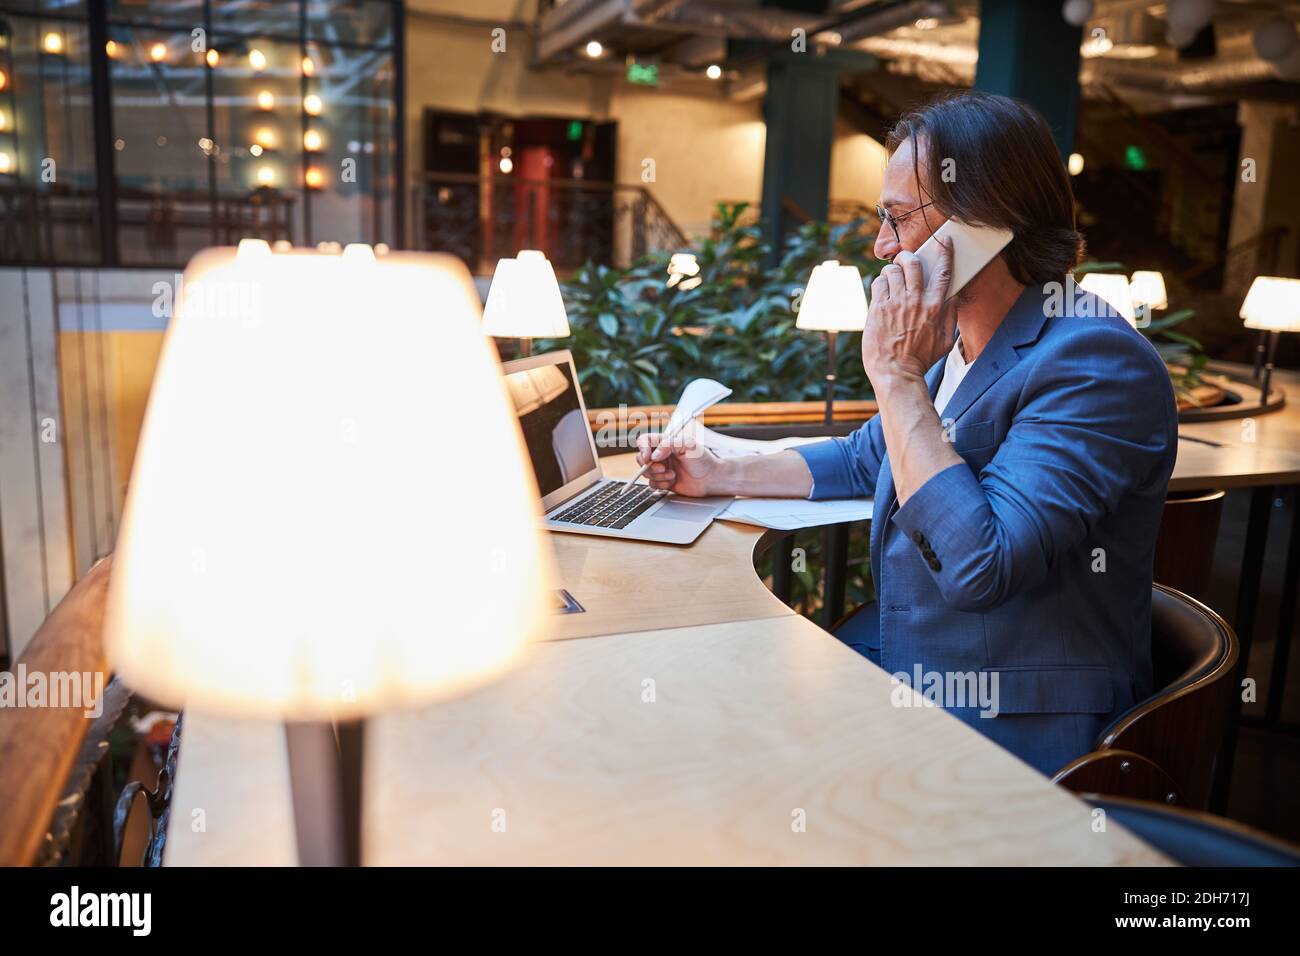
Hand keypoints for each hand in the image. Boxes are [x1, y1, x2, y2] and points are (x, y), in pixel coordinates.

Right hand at [635, 431, 722, 496]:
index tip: (647, 458)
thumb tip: (653, 455)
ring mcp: (662, 468)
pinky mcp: (663, 481)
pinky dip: (660, 485)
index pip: (645, 441)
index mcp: (666, 443)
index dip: (642, 449)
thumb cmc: (704, 460)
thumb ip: (669, 445)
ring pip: (646, 473)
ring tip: (672, 475)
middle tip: (663, 468)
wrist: (712, 479)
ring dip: (658, 476)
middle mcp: (662, 455)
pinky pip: (652, 484)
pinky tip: (672, 482)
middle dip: (649, 466)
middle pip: (641, 459)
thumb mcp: (689, 445)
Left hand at [862, 239, 957, 382]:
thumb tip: (954, 297)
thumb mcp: (946, 339)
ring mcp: (894, 304)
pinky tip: (883, 291)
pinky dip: (880, 283)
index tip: (943, 241)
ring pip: (892, 271)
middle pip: (912, 263)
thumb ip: (951, 315)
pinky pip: (878, 284)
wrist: (896, 373)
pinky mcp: (877, 309)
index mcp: (935, 306)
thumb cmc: (921, 359)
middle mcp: (915, 301)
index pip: (943, 271)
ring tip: (892, 279)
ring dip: (892, 271)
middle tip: (905, 260)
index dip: (944, 252)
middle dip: (908, 256)